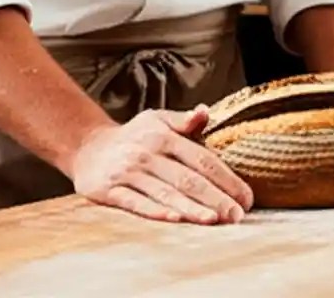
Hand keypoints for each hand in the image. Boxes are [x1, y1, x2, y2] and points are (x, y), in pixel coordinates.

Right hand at [68, 105, 254, 223]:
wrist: (87, 147)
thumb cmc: (134, 137)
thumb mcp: (158, 119)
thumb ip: (184, 120)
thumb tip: (206, 112)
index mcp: (164, 136)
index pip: (203, 159)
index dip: (226, 179)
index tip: (246, 198)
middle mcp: (147, 153)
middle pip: (187, 179)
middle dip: (215, 198)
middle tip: (237, 216)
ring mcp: (128, 173)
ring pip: (164, 193)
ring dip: (191, 208)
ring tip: (214, 220)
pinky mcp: (109, 190)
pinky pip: (135, 202)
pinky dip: (155, 211)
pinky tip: (175, 219)